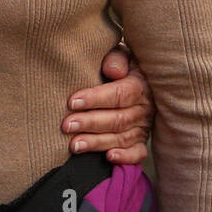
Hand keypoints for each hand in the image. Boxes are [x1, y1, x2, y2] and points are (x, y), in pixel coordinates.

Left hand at [62, 45, 153, 163]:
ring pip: (122, 137)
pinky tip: (108, 158)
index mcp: (140, 85)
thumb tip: (113, 71)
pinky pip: (138, 153)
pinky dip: (125, 157)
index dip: (95, 99)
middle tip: (67, 125)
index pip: (120, 94)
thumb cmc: (120, 64)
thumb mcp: (121, 54)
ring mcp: (144, 126)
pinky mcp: (141, 140)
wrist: (138, 75)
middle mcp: (144, 108)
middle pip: (118, 119)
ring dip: (97, 142)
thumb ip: (116, 58)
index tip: (72, 102)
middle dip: (90, 123)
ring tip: (74, 145)